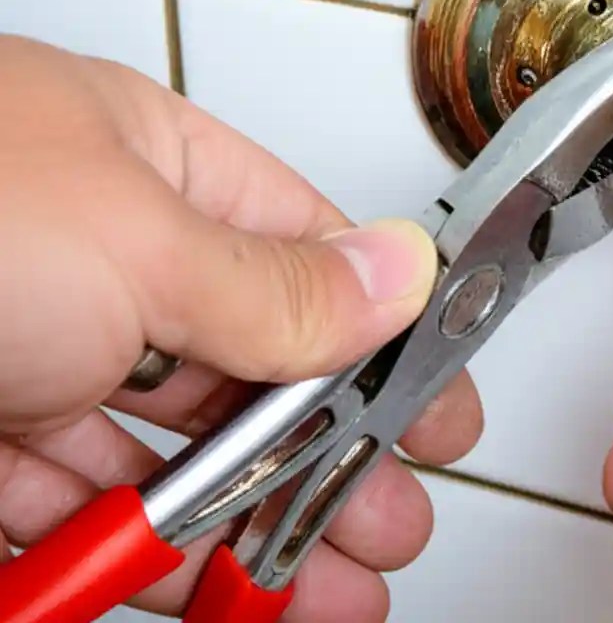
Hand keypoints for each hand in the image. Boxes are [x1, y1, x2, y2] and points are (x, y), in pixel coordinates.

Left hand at [0, 37, 481, 621]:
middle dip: (329, 460)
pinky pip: (74, 523)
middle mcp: (85, 260)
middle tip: (388, 524)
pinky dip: (137, 573)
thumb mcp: (133, 242)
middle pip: (244, 373)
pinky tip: (205, 605)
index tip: (437, 406)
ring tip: (319, 595)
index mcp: (139, 168)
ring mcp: (24, 359)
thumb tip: (399, 275)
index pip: (302, 251)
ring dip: (248, 536)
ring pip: (166, 463)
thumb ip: (280, 285)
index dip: (384, 335)